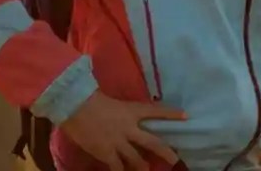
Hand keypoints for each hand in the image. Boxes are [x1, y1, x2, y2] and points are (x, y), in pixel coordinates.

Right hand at [59, 90, 186, 170]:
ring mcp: (118, 142)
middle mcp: (129, 128)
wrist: (74, 105)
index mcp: (130, 110)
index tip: (185, 116)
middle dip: (165, 152)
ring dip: (142, 165)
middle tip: (174, 159)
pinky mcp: (106, 153)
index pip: (155, 111)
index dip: (170, 114)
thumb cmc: (88, 96)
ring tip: (146, 170)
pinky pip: (117, 166)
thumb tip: (113, 97)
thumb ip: (115, 102)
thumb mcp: (106, 96)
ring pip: (136, 159)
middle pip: (152, 142)